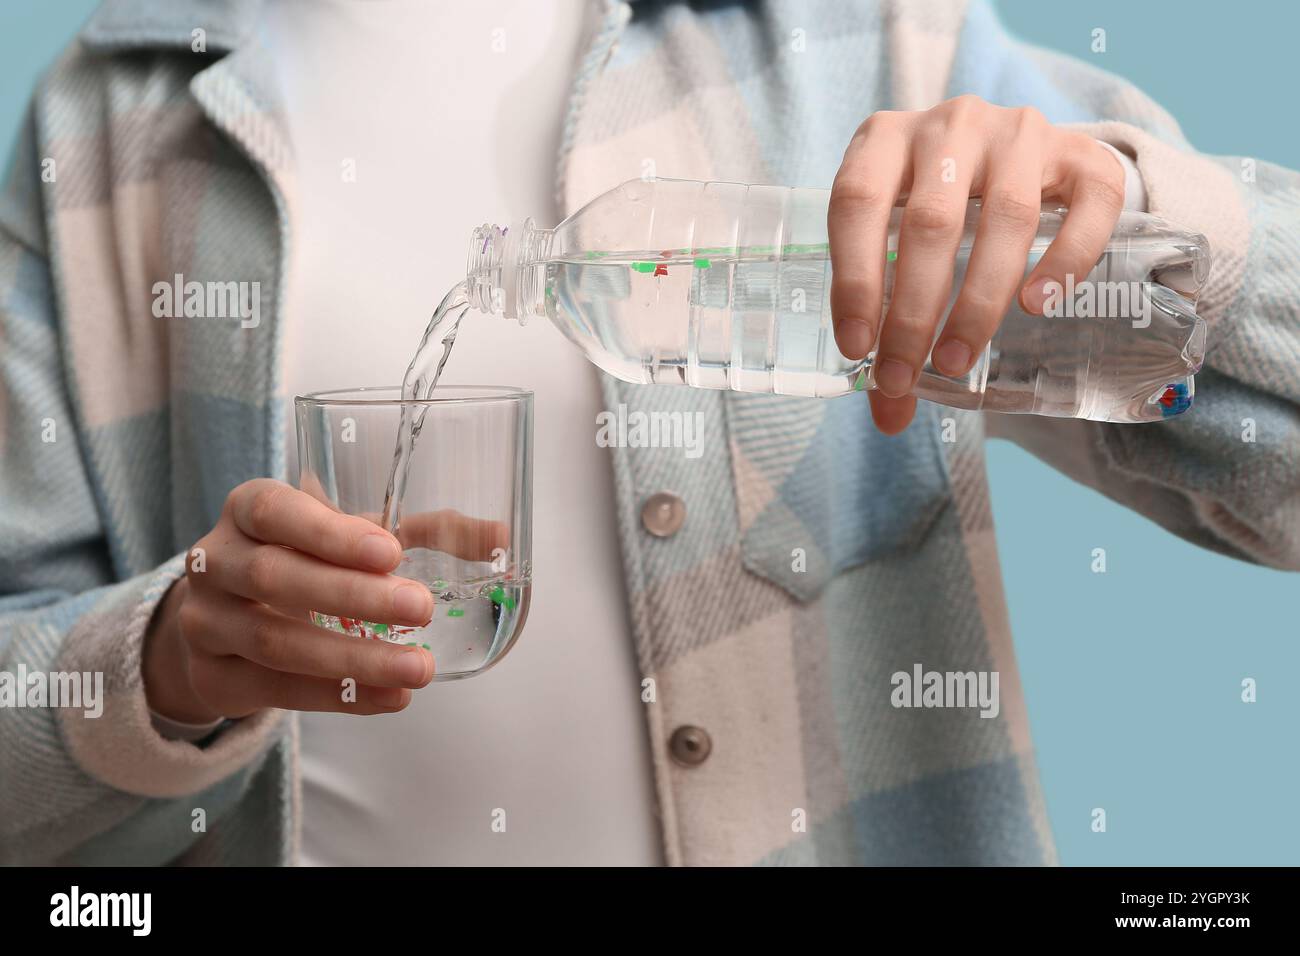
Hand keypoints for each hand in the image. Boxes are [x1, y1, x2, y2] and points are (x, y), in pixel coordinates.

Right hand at [143, 479, 438, 722]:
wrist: (222, 616)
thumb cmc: (303, 558)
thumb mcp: (347, 535)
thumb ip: (422, 530)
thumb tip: (500, 533)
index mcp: (249, 509)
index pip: (275, 510)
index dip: (330, 533)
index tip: (391, 552)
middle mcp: (216, 561)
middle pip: (278, 578)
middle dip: (354, 597)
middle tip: (420, 607)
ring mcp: (205, 622)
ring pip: (276, 643)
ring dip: (353, 659)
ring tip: (418, 668)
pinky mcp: (212, 677)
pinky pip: (276, 691)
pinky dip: (338, 697)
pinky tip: (388, 697)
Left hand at [828, 94, 1127, 432]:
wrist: (1018, 154)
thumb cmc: (936, 210)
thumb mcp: (895, 248)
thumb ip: (885, 322)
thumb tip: (888, 416)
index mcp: (884, 139)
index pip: (856, 203)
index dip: (852, 279)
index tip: (856, 349)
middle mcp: (951, 123)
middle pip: (930, 221)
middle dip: (915, 310)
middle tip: (905, 376)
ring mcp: (1020, 131)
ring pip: (1007, 216)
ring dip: (979, 299)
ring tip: (957, 359)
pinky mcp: (1083, 150)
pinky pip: (1088, 203)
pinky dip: (1065, 259)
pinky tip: (1037, 305)